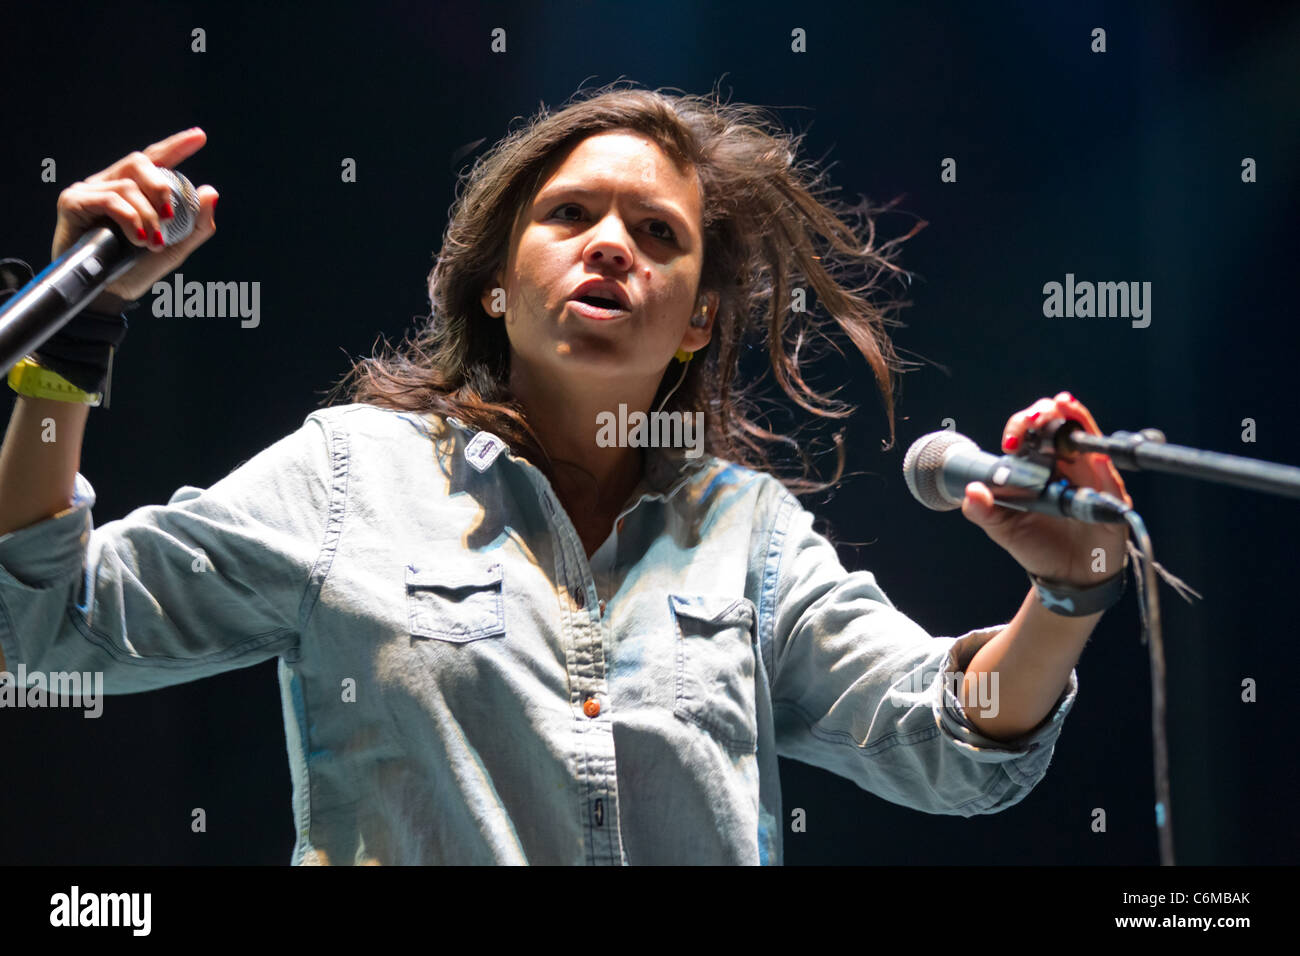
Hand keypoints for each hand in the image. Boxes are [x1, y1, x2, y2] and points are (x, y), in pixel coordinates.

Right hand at [51, 128, 218, 302]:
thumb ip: (196, 223)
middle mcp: (112, 183)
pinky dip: (129, 217)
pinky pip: (108, 198)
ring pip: (128, 185)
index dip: (176, 146)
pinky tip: (137, 237)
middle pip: (140, 162)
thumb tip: (211, 191)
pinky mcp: (73, 201)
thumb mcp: (176, 247)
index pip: (156, 159)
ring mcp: (91, 190)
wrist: (111, 293)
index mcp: (137, 189)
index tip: (200, 137)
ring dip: (147, 215)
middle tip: (170, 216)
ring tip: (152, 242)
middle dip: (162, 186)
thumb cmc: (138, 267)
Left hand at [960, 391, 1132, 587]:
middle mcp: (1064, 466)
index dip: (1022, 426)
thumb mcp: (1004, 529)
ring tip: (1066, 407)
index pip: (1031, 435)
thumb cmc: (1038, 546)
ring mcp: (1089, 478)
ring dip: (1077, 421)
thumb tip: (972, 491)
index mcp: (1038, 468)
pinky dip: (1102, 467)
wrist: (1068, 577)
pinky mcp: (1111, 498)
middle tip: (1038, 415)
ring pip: (1087, 441)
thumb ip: (985, 511)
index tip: (1011, 440)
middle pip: (1059, 426)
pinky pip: (1109, 479)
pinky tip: (1095, 458)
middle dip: (1048, 412)